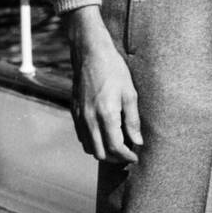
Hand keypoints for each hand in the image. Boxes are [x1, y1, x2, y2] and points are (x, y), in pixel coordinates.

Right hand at [64, 7, 142, 163]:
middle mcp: (89, 118)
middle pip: (100, 153)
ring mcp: (80, 116)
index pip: (115, 147)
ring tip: (118, 147)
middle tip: (128, 154)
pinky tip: (104, 135)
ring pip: (89, 147)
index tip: (136, 157)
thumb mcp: (130, 93)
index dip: (127, 156)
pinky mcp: (74, 111)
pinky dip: (93, 142)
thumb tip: (138, 141)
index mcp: (106, 114)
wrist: (90, 54)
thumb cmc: (114, 71)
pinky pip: (82, 136)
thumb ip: (133, 120)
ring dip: (103, 152)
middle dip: (115, 158)